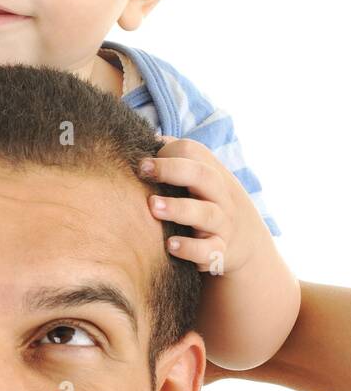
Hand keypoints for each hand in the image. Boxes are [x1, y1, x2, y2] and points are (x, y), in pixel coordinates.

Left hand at [138, 137, 269, 277]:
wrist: (248, 243)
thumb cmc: (207, 204)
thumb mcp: (199, 180)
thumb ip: (175, 160)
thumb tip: (145, 138)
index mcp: (210, 173)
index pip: (193, 152)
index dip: (167, 153)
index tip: (141, 163)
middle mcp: (219, 196)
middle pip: (202, 176)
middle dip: (172, 170)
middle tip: (143, 170)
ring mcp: (221, 224)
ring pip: (205, 213)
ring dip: (178, 209)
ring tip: (153, 207)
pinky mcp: (219, 252)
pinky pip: (208, 250)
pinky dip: (190, 248)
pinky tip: (170, 245)